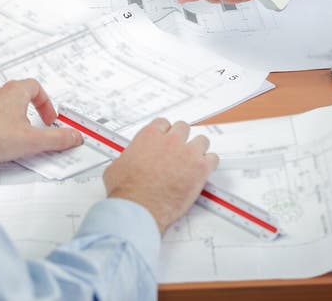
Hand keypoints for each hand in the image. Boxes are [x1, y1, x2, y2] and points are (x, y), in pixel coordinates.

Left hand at [0, 78, 81, 166]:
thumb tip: (73, 136)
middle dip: (26, 111)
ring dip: (6, 116)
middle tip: (30, 129)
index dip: (45, 103)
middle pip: (16, 94)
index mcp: (14, 92)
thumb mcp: (32, 141)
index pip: (35, 87)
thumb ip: (56, 139)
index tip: (48, 118)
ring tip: (10, 135)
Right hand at [103, 119, 217, 233]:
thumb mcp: (117, 166)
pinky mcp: (199, 169)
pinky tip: (203, 172)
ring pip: (201, 141)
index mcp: (149, 136)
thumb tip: (126, 160)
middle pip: (183, 128)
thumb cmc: (127, 190)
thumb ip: (127, 157)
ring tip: (193, 161)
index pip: (163, 123)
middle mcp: (170, 141)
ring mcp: (187, 153)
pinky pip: (213, 159)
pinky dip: (210, 164)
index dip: (165, 134)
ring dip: (198, 149)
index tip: (165, 141)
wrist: (139, 208)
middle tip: (179, 152)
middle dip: (182, 139)